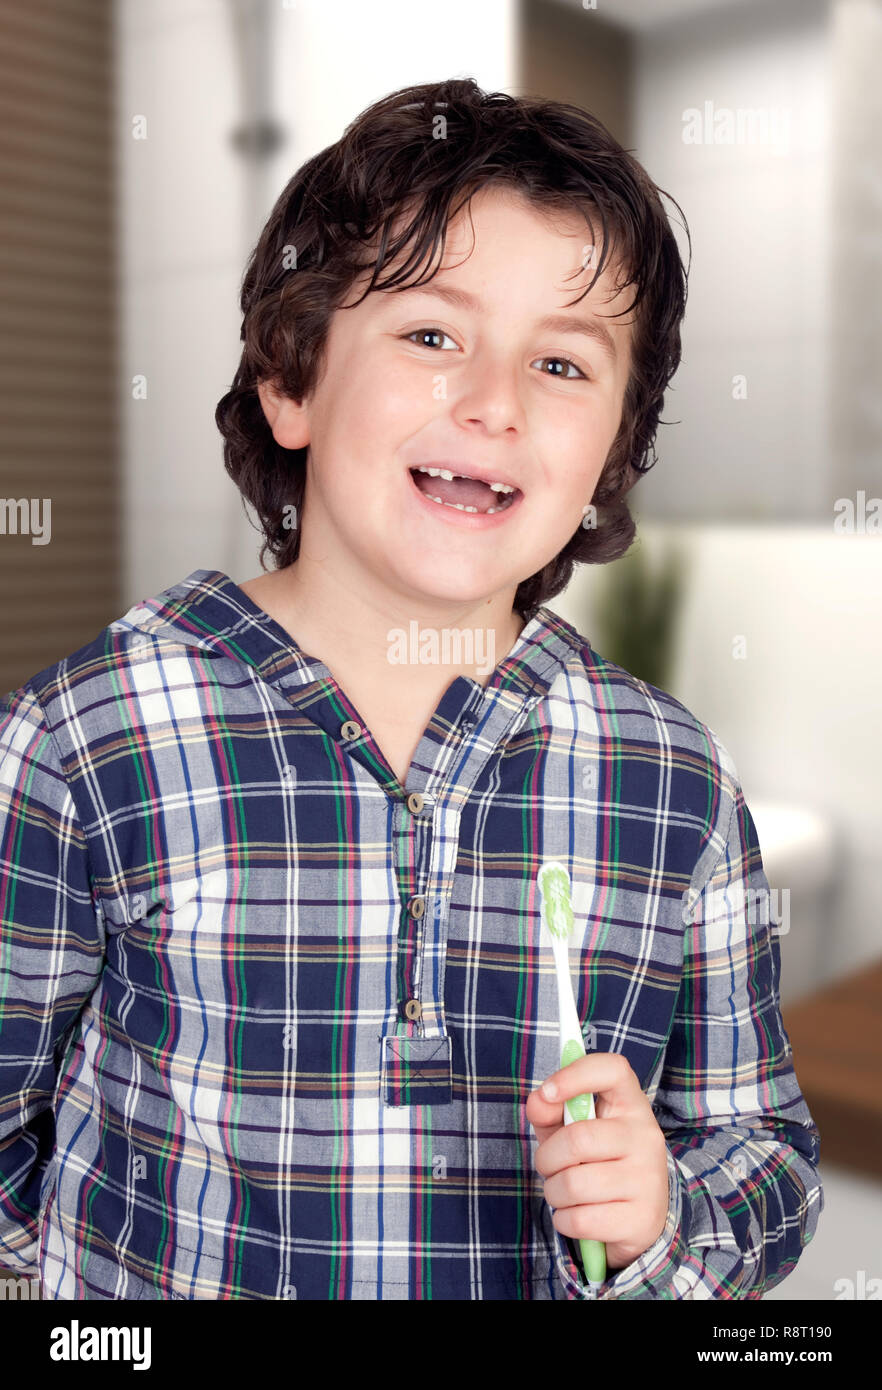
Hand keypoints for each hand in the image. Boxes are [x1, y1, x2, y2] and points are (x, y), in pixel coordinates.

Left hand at [526, 1051, 669, 1272]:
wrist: (640, 1217)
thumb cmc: (598, 1162)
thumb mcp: (573, 1130)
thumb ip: (551, 1111)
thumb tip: (539, 1100)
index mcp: (630, 1105)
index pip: (613, 1070)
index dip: (576, 1074)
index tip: (548, 1092)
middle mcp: (646, 1137)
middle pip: (577, 1139)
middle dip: (546, 1158)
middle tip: (548, 1167)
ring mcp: (648, 1179)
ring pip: (574, 1184)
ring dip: (553, 1192)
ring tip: (563, 1193)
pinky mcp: (642, 1219)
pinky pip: (580, 1219)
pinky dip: (564, 1221)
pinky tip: (575, 1215)